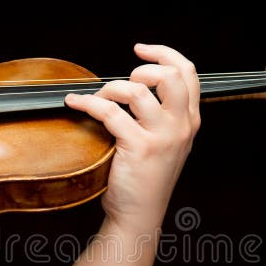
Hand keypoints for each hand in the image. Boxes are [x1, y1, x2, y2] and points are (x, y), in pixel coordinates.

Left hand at [65, 43, 200, 235]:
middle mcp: (180, 127)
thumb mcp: (166, 144)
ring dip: (112, 88)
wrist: (139, 215)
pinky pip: (109, 111)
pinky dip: (88, 102)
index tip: (141, 50)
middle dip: (143, 69)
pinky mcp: (139, 148)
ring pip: (138, 90)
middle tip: (125, 82)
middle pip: (170, 75)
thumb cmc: (146, 180)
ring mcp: (162, 137)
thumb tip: (136, 85)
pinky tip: (76, 103)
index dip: (164, 54)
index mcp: (189, 122)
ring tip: (99, 99)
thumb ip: (162, 116)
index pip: (187, 73)